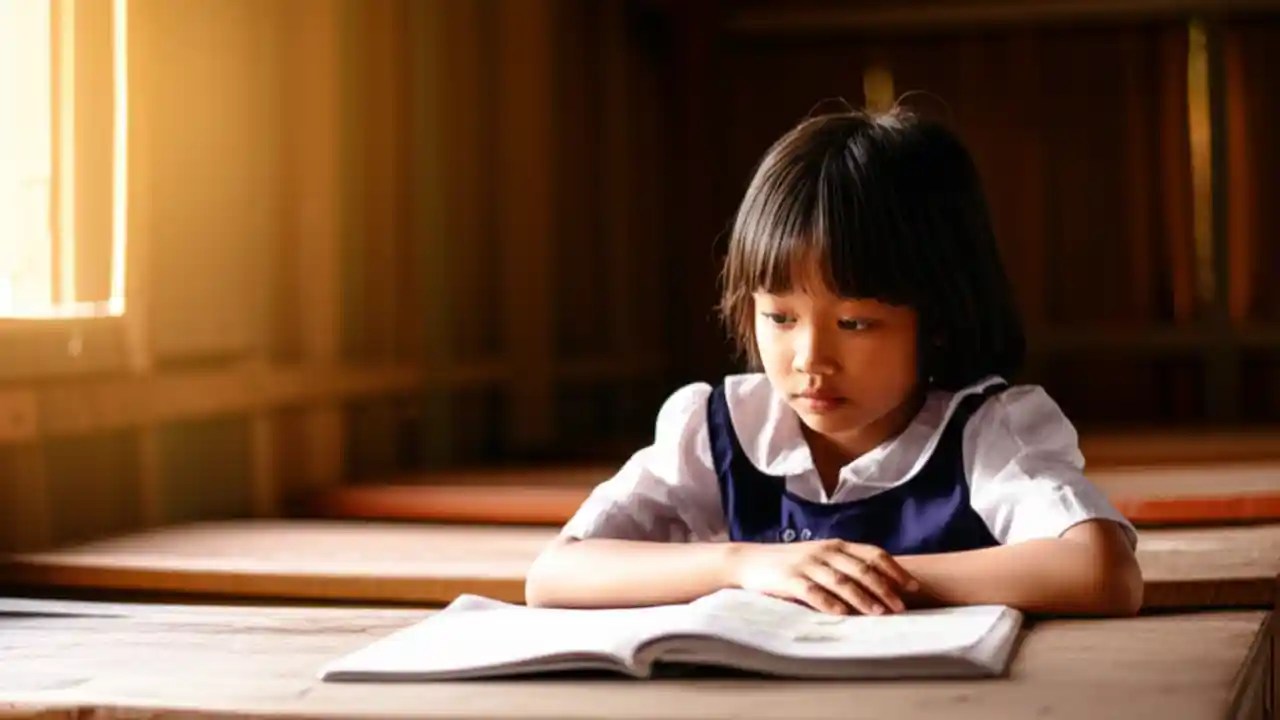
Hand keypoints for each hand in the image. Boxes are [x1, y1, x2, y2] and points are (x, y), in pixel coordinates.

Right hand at [728, 540, 918, 614]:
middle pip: (861, 569)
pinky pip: (812, 592)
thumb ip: (845, 566)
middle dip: (884, 588)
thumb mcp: (820, 558)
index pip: (872, 554)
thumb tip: (881, 586)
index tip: (913, 587)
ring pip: (841, 581)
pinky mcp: (788, 579)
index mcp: (835, 545)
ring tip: (879, 613)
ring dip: (863, 598)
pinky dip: (829, 603)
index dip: (894, 570)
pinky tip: (842, 614)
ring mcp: (806, 564)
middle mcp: (824, 551)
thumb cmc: (789, 563)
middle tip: (901, 606)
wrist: (748, 561)